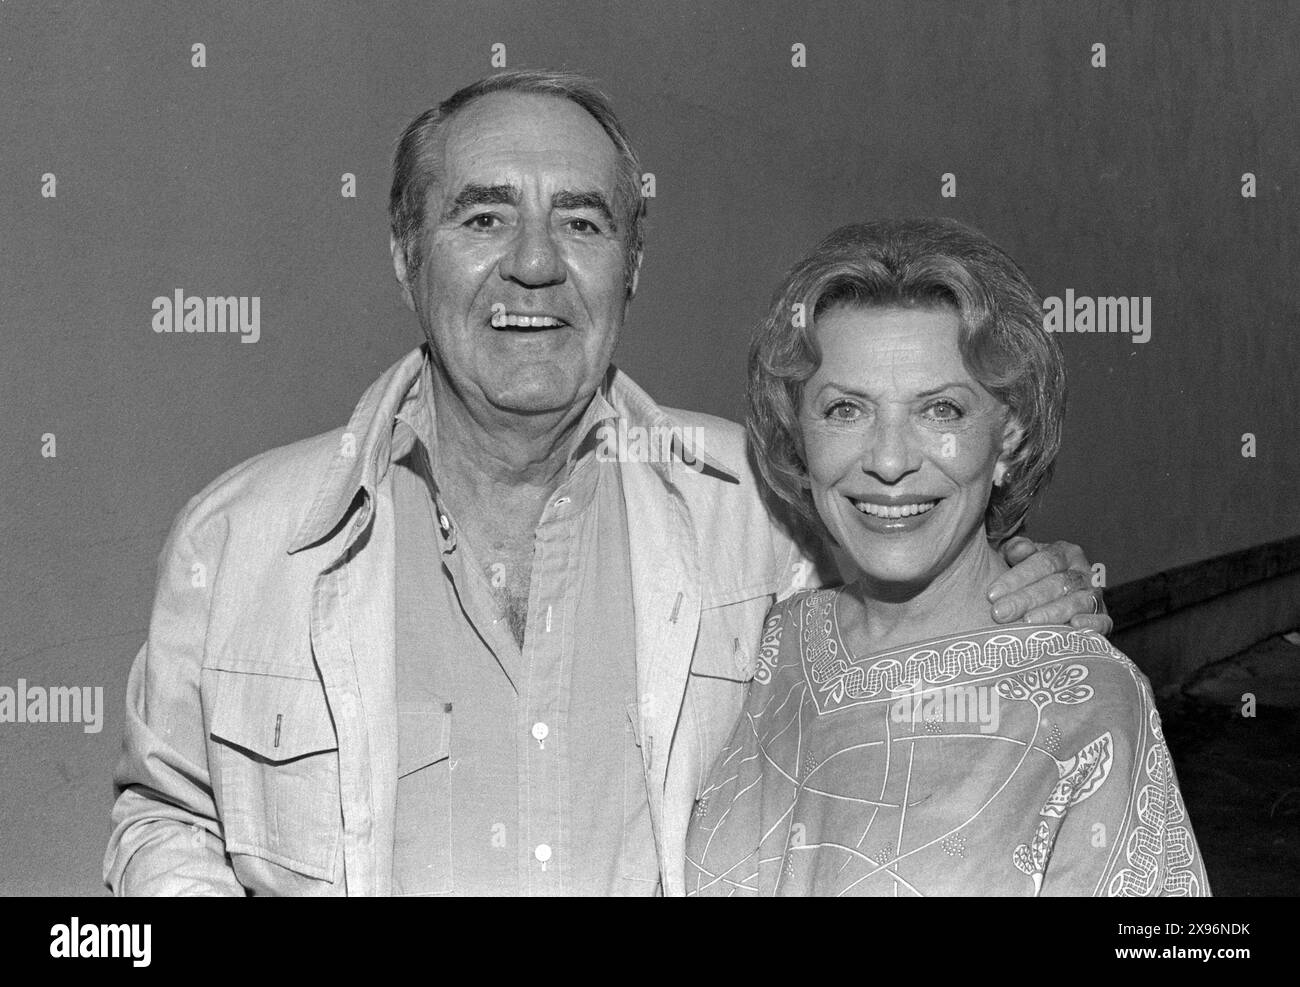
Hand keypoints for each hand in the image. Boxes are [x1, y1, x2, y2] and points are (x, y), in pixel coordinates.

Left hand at [987, 537, 1110, 634]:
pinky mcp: (1103, 618)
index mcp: (1065, 553)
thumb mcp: (1018, 559)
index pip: (1044, 561)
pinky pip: (1103, 621)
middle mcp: (1083, 572)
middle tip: (999, 613)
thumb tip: (1019, 549)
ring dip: (1052, 613)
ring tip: (1027, 623)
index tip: (991, 594)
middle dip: (1026, 598)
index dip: (1018, 577)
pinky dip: (1092, 624)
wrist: (1050, 598)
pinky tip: (1073, 627)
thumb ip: (1016, 551)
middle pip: (1058, 583)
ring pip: (1078, 601)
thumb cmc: (1028, 578)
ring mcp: (1095, 595)